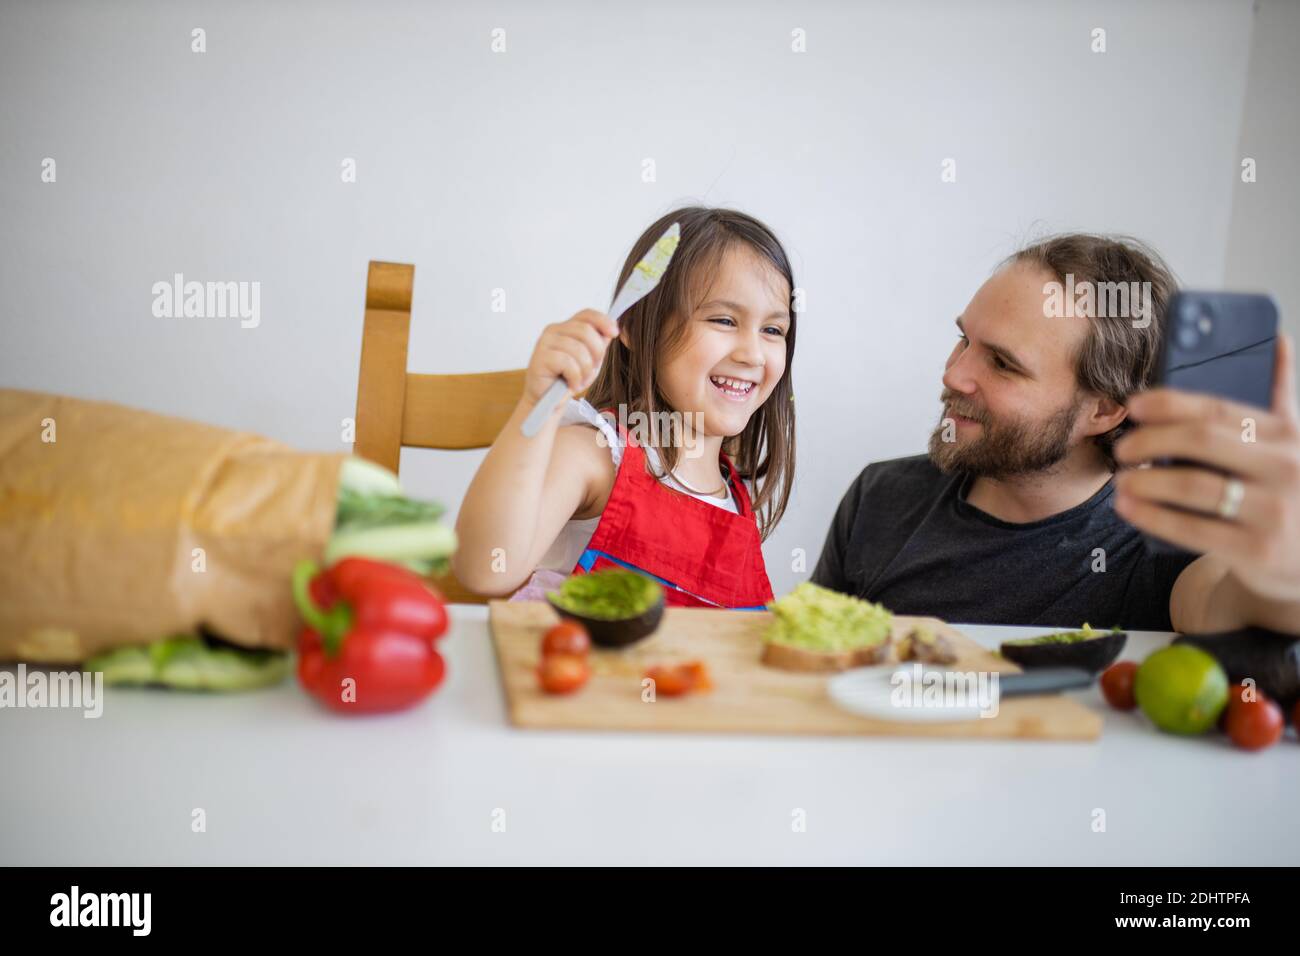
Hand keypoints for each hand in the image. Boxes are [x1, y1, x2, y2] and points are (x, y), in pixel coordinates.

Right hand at [523, 310, 617, 406]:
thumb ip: (598, 344)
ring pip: (579, 349)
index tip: (615, 333)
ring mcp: (545, 342)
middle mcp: (553, 330)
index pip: (586, 314)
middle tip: (592, 370)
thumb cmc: (568, 379)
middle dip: (596, 353)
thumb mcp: (590, 360)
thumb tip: (611, 331)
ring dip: (585, 370)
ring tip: (580, 381)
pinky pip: (568, 363)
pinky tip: (571, 385)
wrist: (548, 401)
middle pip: (586, 331)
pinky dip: (575, 378)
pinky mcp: (540, 358)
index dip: (603, 321)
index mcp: (566, 327)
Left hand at [1114, 334, 1299, 602]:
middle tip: (1123, 448)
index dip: (1170, 404)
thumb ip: (1281, 397)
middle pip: (1200, 441)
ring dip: (1144, 480)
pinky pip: (1191, 529)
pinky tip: (1128, 507)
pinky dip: (1151, 515)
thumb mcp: (1294, 443)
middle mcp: (1285, 468)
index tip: (1135, 405)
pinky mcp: (1256, 549)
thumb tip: (1278, 339)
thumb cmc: (1289, 490)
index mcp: (1287, 435)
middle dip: (1150, 440)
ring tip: (1120, 480)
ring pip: (1191, 486)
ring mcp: (1274, 511)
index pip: (1219, 409)